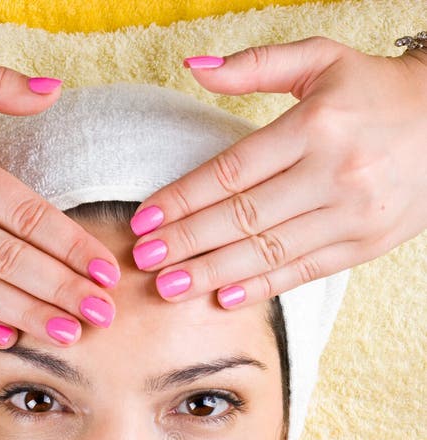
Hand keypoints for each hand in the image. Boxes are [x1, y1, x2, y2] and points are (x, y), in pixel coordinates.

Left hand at [129, 36, 426, 307]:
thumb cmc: (375, 92)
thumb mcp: (321, 61)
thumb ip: (256, 65)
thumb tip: (194, 66)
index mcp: (316, 125)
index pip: (232, 171)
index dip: (183, 199)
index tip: (145, 220)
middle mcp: (334, 173)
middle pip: (244, 217)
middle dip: (187, 242)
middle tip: (144, 262)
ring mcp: (351, 215)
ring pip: (269, 252)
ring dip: (213, 273)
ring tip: (169, 288)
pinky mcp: (364, 245)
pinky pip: (303, 272)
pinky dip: (262, 287)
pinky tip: (224, 298)